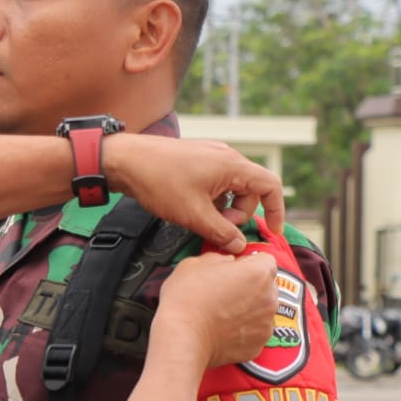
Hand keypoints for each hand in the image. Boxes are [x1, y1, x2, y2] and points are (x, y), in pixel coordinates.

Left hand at [103, 134, 284, 253]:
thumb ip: (221, 232)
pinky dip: (210, 199)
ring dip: (222, 209)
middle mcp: (227, 156)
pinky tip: (190, 208)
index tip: (272, 232)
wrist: (124, 160)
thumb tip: (239, 245)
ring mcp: (211, 156)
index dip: (276, 210)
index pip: (270, 186)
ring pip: (231, 189)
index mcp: (233, 165)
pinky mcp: (196, 160)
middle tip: (216, 229)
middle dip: (238, 215)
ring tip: (198, 219)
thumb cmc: (159, 182)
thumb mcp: (193, 215)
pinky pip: (215, 183)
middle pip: (250, 191)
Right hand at [155, 252, 279, 369]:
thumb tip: (227, 262)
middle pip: (266, 286)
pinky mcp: (258, 344)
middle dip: (250, 287)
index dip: (247, 263)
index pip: (265, 260)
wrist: (181, 338)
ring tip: (221, 314)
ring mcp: (265, 323)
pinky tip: (222, 329)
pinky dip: (243, 330)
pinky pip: (254, 331)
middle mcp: (269, 297)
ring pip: (261, 310)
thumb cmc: (185, 299)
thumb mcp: (195, 264)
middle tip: (224, 293)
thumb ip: (219, 258)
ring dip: (248, 309)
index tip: (232, 270)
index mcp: (258, 272)